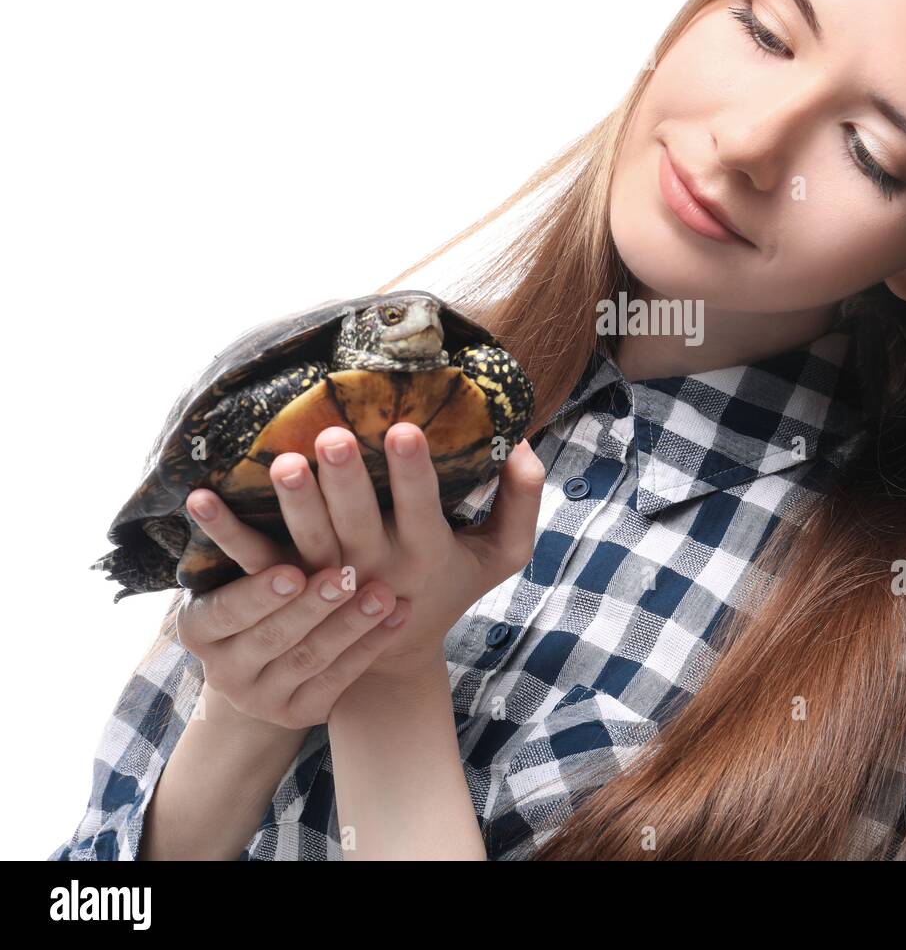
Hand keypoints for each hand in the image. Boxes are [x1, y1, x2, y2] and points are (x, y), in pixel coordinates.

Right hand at [175, 559, 410, 729]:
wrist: (264, 665)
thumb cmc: (258, 594)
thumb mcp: (242, 571)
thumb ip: (252, 541)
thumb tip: (267, 473)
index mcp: (198, 627)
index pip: (226, 611)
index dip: (259, 593)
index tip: (292, 570)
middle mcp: (222, 670)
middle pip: (271, 636)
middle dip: (311, 606)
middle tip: (345, 576)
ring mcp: (260, 698)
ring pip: (310, 658)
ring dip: (350, 624)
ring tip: (383, 592)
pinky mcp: (299, 713)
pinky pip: (339, 680)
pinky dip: (372, 644)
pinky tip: (399, 613)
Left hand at [186, 421, 545, 686]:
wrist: (392, 658)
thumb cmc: (449, 585)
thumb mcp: (499, 554)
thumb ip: (522, 501)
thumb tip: (525, 444)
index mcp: (425, 551)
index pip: (421, 508)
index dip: (414, 472)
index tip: (404, 428)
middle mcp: (375, 570)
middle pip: (358, 524)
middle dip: (345, 482)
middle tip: (331, 438)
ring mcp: (325, 584)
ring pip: (306, 544)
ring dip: (291, 504)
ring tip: (279, 462)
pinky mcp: (285, 592)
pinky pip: (252, 563)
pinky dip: (224, 531)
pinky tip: (199, 496)